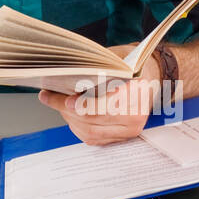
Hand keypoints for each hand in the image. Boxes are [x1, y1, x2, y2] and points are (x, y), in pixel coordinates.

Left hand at [39, 45, 160, 145]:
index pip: (106, 105)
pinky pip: (93, 137)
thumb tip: (66, 78)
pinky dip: (77, 125)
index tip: (66, 99)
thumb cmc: (130, 64)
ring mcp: (128, 131)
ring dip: (68, 117)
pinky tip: (69, 112)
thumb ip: (95, 71)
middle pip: (93, 119)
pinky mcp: (120, 138)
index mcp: (136, 95)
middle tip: (48, 96)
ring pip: (90, 131)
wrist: (150, 75)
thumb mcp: (115, 60)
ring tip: (54, 101)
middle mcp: (134, 118)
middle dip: (65, 108)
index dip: (83, 105)